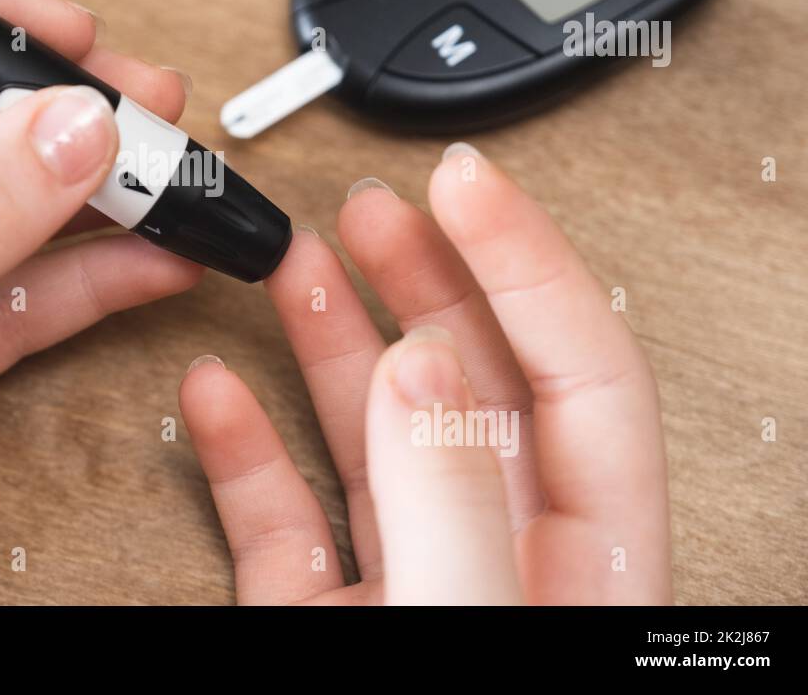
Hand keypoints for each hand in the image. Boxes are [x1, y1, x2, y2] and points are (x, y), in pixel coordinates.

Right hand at [181, 146, 668, 603]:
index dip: (526, 264)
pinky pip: (279, 516)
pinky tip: (218, 386)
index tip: (466, 185)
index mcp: (589, 569)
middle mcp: (497, 564)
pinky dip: (242, 449)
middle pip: (471, 384)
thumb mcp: (463, 621)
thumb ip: (448, 498)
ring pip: (372, 434)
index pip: (582, 377)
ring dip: (330, 337)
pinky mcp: (317, 619)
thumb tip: (418, 364)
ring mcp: (406, 586)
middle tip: (376, 206)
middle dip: (424, 277)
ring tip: (294, 259)